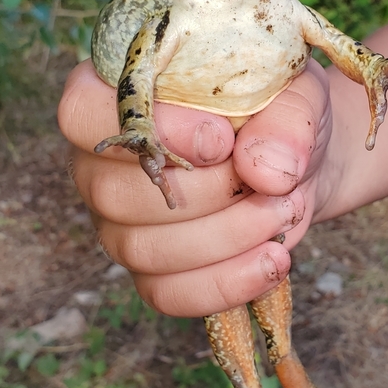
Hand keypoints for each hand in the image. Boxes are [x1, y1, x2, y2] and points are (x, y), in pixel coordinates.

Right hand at [58, 59, 331, 316]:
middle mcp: (100, 162)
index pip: (83, 112)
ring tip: (284, 212)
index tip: (222, 140)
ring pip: (141, 250)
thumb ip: (285, 123)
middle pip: (112, 194)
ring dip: (225, 238)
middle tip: (274, 184)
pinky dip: (225, 283)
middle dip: (205, 195)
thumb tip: (265, 173)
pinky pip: (166, 293)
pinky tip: (273, 260)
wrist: (304, 162)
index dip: (151, 131)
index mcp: (114, 93)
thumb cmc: (283, 112)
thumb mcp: (295, 96)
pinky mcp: (151, 269)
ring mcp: (118, 222)